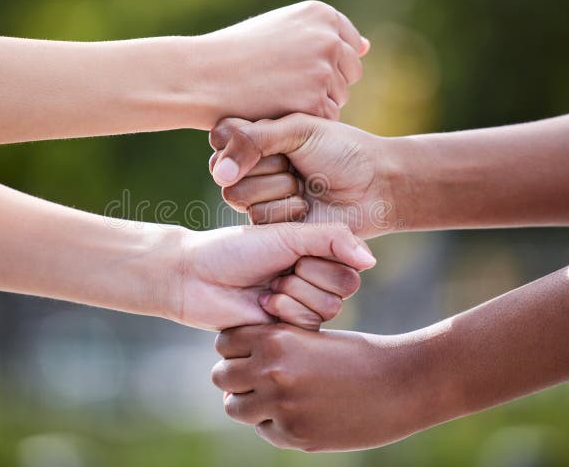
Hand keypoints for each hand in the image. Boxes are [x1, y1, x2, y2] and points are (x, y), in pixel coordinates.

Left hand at [167, 223, 375, 330]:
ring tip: (267, 290)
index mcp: (316, 251)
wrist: (196, 278)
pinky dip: (286, 313)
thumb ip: (332, 239)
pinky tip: (262, 306)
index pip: (351, 262)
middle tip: (277, 273)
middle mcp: (314, 277)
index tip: (291, 252)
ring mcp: (302, 305)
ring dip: (295, 297)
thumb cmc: (236, 249)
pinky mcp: (289, 332)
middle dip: (308, 278)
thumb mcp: (287, 235)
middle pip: (345, 287)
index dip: (322, 258)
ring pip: (330, 308)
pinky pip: (311, 327)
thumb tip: (372, 261)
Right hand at [193, 1, 368, 127]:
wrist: (203, 76)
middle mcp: (328, 38)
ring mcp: (324, 69)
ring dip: (315, 104)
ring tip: (276, 98)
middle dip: (326, 83)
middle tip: (284, 87)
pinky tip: (279, 112)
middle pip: (350, 72)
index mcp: (321, 14)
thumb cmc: (233, 54)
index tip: (295, 70)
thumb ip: (321, 35)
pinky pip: (328, 118)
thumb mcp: (279, 28)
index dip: (322, 63)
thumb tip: (365, 46)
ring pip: (339, 97)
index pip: (349, 45)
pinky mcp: (317, 100)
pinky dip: (307, 122)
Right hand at [208, 114, 407, 237]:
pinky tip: (308, 206)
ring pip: (238, 195)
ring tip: (305, 185)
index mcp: (257, 136)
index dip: (245, 141)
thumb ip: (253, 140)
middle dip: (268, 166)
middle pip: (226, 170)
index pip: (223, 135)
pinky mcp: (271, 226)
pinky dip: (288, 211)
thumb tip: (219, 174)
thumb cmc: (342, 150)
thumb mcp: (298, 129)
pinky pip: (258, 218)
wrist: (375, 186)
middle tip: (297, 164)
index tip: (279, 140)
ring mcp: (260, 196)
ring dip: (278, 189)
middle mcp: (252, 167)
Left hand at [212, 324, 437, 451]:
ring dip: (249, 402)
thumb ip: (273, 349)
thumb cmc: (358, 355)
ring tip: (275, 396)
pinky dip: (274, 423)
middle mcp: (272, 372)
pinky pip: (264, 430)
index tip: (249, 350)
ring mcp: (282, 407)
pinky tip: (301, 412)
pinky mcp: (295, 435)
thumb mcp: (311, 339)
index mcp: (277, 339)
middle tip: (256, 377)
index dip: (235, 346)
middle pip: (221, 375)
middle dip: (235, 376)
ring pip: (234, 407)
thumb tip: (235, 369)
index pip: (225, 342)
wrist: (402, 383)